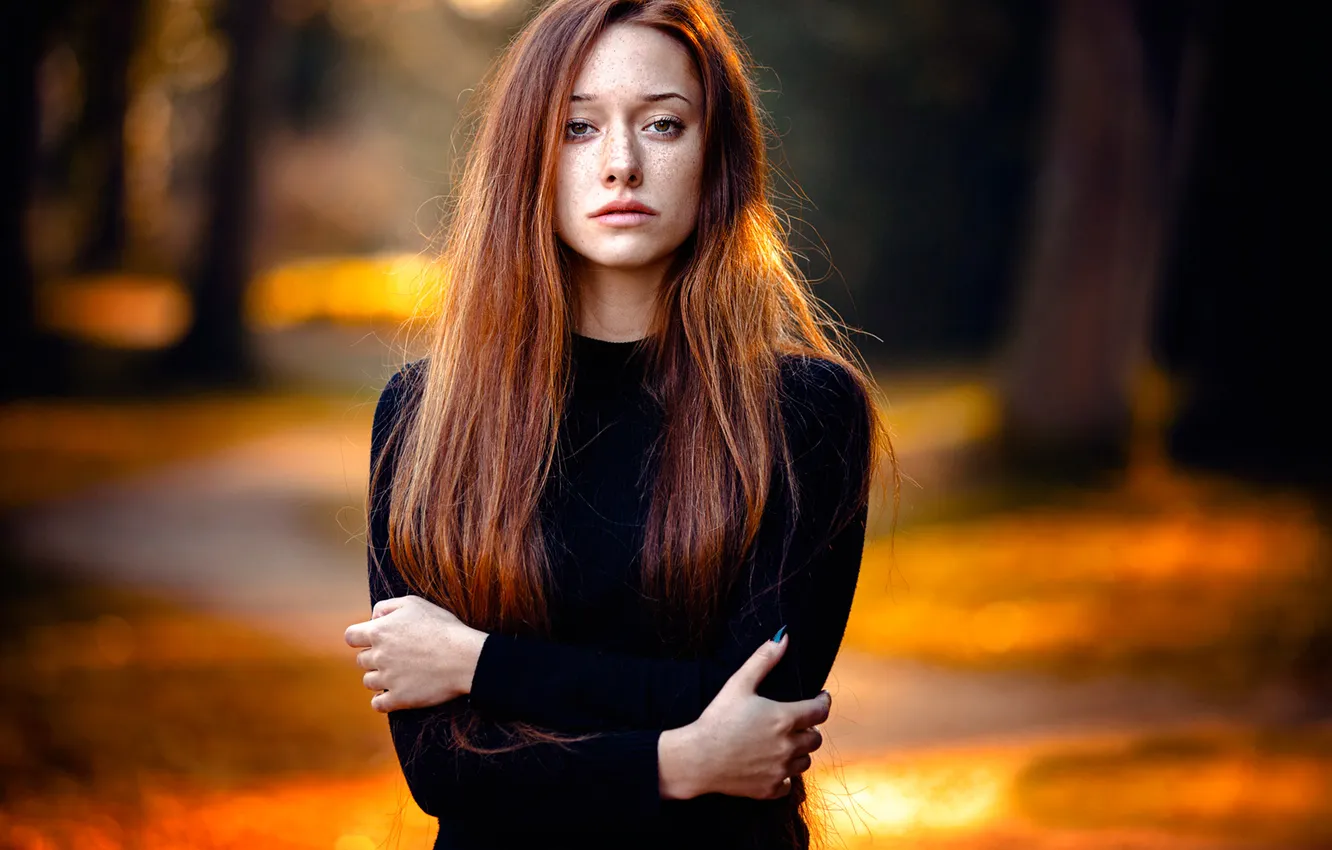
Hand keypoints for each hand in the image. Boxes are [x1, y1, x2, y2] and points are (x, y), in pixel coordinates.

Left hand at [343, 595, 487, 712]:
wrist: (465, 657)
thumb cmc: (442, 627)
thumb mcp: (414, 603)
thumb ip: (386, 607)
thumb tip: (372, 618)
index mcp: (379, 632)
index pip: (350, 637)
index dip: (360, 638)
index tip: (373, 640)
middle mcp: (379, 656)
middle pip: (361, 660)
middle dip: (375, 657)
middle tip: (397, 655)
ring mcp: (387, 679)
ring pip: (369, 682)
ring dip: (380, 678)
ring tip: (401, 673)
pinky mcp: (399, 699)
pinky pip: (378, 704)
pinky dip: (383, 700)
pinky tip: (394, 694)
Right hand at [664, 633, 828, 799]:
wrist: (697, 758)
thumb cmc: (717, 718)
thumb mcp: (739, 683)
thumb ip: (763, 659)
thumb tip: (784, 637)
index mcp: (784, 718)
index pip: (820, 711)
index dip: (824, 702)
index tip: (821, 698)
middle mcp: (788, 746)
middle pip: (816, 738)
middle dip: (810, 728)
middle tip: (798, 722)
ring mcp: (780, 770)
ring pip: (805, 762)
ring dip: (799, 751)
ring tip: (785, 743)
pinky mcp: (769, 789)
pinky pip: (788, 784)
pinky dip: (784, 776)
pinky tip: (772, 766)